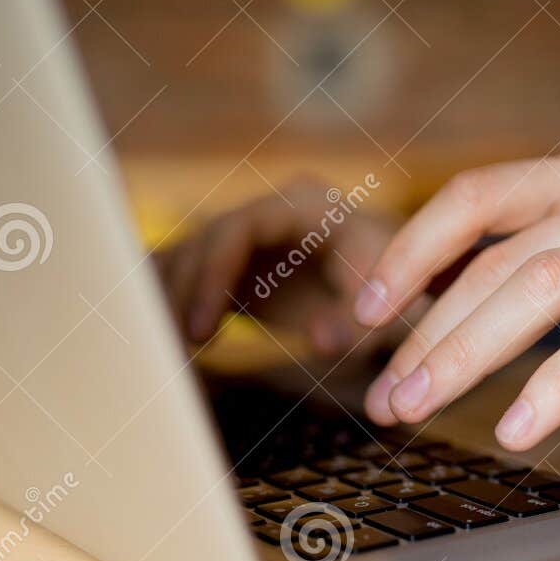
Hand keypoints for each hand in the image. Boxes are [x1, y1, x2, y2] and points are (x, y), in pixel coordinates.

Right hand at [158, 174, 403, 356]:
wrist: (397, 283)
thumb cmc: (395, 290)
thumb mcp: (382, 307)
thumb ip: (353, 322)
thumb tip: (323, 342)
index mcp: (302, 205)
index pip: (237, 228)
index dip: (211, 275)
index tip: (201, 328)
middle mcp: (269, 211)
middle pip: (204, 243)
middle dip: (183, 295)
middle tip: (175, 347)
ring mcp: (250, 235)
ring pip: (190, 260)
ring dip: (172, 305)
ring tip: (163, 354)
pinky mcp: (238, 262)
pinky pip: (194, 278)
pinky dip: (176, 309)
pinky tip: (163, 347)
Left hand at [350, 142, 559, 449]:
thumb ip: (528, 267)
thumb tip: (418, 308)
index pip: (481, 196)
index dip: (412, 250)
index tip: (362, 310)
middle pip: (502, 257)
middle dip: (428, 331)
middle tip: (385, 394)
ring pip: (545, 289)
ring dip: (469, 355)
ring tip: (423, 408)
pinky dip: (557, 386)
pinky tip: (519, 429)